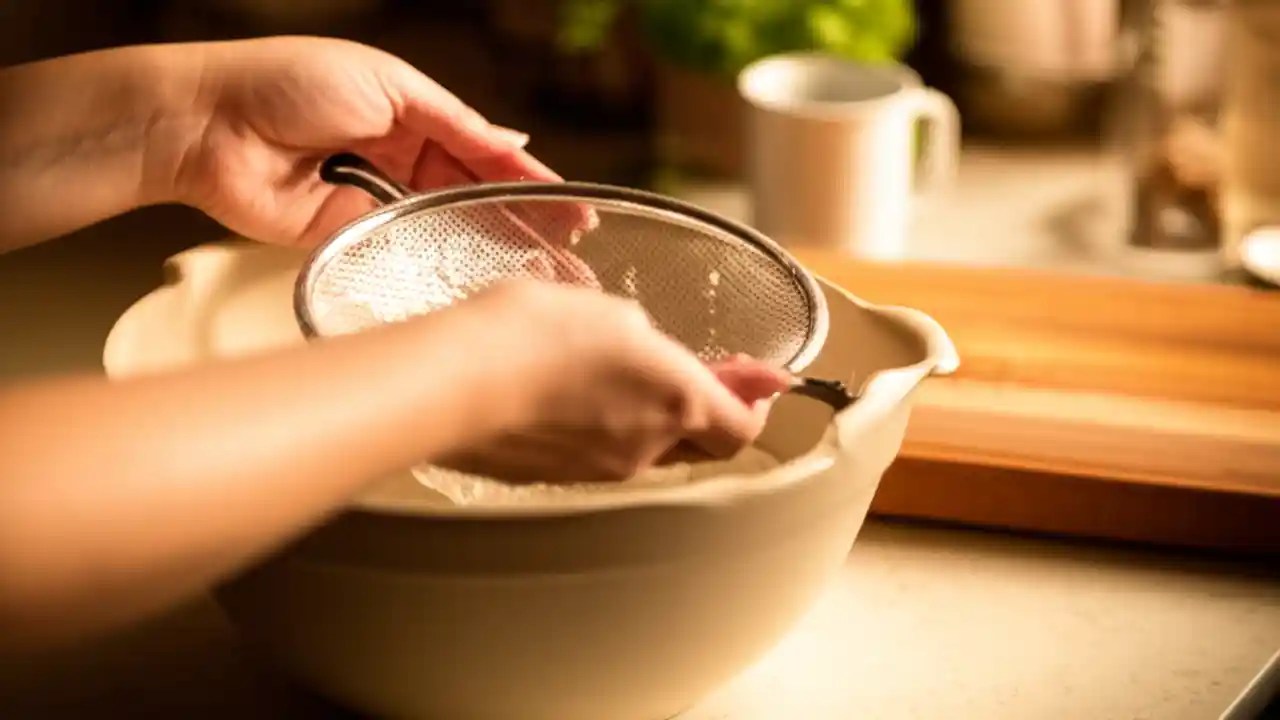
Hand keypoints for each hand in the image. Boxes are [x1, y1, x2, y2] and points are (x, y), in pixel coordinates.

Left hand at [172, 36, 574, 246]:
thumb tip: (512, 138)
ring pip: (443, 228)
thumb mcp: (386, 83)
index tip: (573, 209)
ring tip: (537, 273)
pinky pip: (397, 252)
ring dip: (489, 248)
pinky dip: (433, 265)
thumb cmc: (287, 82)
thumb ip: (452, 121)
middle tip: (570, 253)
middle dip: (521, 221)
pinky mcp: (344, 237)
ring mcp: (372, 201)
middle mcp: (396, 158)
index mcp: (409, 112)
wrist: (202, 122)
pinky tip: (475, 280)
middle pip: (471, 195)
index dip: (529, 180)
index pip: (483, 151)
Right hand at [438, 281, 791, 483]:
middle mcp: (648, 447)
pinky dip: (591, 428)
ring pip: (641, 447)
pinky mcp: (553, 478)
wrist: (453, 380)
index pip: (742, 426)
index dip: (751, 404)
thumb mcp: (617, 314)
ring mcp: (599, 470)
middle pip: (695, 441)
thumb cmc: (537, 332)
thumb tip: (689, 367)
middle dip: (695, 410)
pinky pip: (591, 454)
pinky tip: (559, 393)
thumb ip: (664, 347)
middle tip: (674, 371)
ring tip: (598, 370)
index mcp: (679, 402)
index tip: (755, 380)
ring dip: (637, 416)